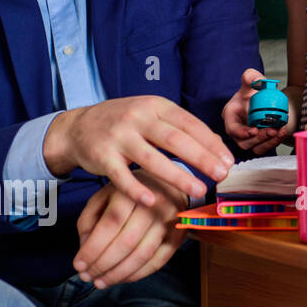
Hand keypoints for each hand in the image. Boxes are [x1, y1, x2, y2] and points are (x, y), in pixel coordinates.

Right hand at [43, 96, 232, 209]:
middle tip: (222, 175)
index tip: (228, 161)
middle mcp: (138, 118)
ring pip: (152, 159)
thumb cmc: (126, 122)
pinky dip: (137, 190)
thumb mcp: (153, 115)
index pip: (190, 124)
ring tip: (199, 191)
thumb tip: (217, 145)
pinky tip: (153, 201)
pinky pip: (121, 176)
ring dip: (177, 177)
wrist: (78, 126)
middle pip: (175, 140)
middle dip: (202, 159)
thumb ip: (181, 128)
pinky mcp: (101, 156)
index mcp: (156, 105)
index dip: (211, 143)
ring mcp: (118, 137)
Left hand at [73, 170, 188, 288]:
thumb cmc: (130, 194)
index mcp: (132, 191)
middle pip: (127, 241)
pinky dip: (138, 274)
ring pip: (143, 254)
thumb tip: (86, 249)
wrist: (169, 184)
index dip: (93, 248)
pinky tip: (122, 278)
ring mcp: (170, 220)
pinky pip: (158, 260)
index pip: (111, 224)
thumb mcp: (103, 197)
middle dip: (103, 264)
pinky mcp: (179, 235)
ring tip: (101, 282)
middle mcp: (155, 204)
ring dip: (119, 273)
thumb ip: (89, 220)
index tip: (78, 265)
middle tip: (88, 277)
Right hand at [222, 68, 297, 152]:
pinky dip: (275, 142)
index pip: (231, 128)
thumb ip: (251, 76)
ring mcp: (248, 137)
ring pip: (255, 147)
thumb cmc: (253, 91)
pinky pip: (265, 147)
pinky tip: (282, 132)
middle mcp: (238, 129)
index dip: (240, 132)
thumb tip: (254, 78)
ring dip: (268, 141)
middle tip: (271, 130)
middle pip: (243, 142)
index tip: (253, 130)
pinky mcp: (259, 142)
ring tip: (279, 131)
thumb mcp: (252, 80)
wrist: (266, 99)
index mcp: (231, 115)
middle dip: (258, 138)